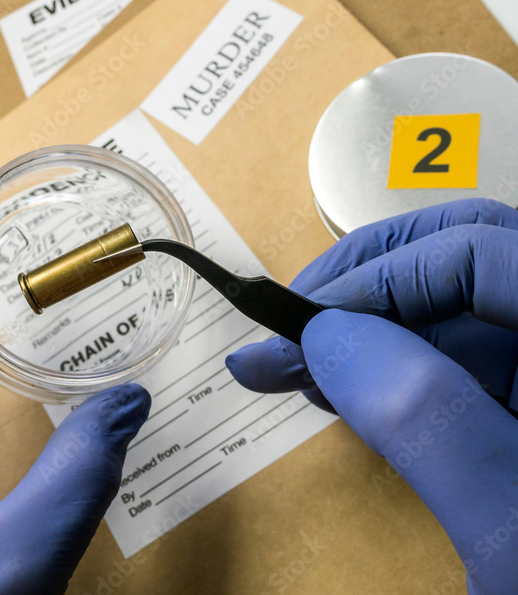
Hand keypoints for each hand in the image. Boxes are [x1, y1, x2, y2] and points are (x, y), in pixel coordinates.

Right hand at [226, 198, 517, 593]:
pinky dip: (384, 362)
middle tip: (290, 322)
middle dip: (361, 282)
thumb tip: (332, 339)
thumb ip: (428, 424)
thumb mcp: (510, 532)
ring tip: (292, 363)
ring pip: (451, 304)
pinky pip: (455, 354)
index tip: (302, 329)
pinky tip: (336, 384)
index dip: (378, 277)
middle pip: (463, 252)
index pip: (479, 252)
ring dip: (362, 325)